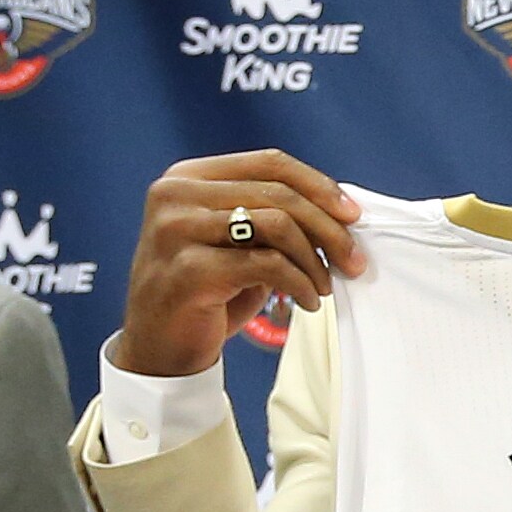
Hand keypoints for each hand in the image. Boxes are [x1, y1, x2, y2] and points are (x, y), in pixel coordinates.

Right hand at [117, 150, 363, 378]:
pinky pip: (267, 265)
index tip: (352, 214)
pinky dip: (300, 283)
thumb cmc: (204, 293)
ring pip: (276, 225)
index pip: (269, 163)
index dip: (318, 185)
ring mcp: (177, 229)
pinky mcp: (188, 268)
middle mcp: (176, 195)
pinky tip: (308, 301)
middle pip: (278, 194)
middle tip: (353, 260)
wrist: (159, 348)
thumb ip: (271, 218)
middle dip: (328, 228)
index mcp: (188, 177)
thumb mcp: (236, 244)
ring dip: (314, 259)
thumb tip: (339, 213)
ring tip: (325, 286)